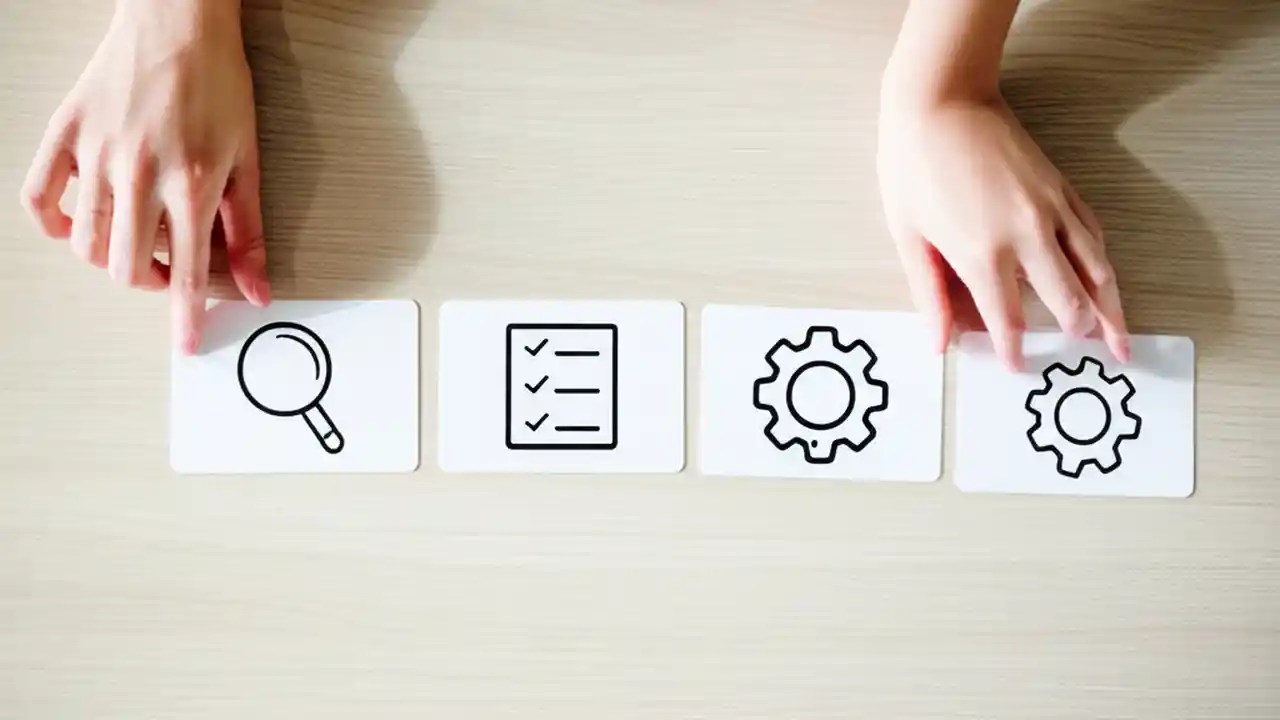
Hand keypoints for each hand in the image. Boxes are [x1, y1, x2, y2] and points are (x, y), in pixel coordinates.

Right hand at [20, 0, 268, 353]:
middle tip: (169, 268)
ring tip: (137, 242)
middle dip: (150, 283)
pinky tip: (79, 224)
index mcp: (192, 181)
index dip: (186, 317)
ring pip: (86, 241)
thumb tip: (258, 288)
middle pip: (127, 266)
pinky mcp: (66, 132)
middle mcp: (140, 172)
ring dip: (111, 257)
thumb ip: (250, 231)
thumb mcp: (249, 159)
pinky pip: (39, 195)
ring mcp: (96, 153)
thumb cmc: (219, 83)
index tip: (187, 343)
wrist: (179, 19)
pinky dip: (52, 222)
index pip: (186, 272)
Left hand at [877, 93, 1128, 369]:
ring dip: (1113, 307)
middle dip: (1082, 333)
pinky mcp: (1062, 187)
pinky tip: (1106, 280)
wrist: (942, 100)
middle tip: (1096, 358)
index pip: (1007, 319)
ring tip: (1122, 337)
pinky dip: (1103, 263)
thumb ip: (928, 292)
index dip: (1014, 349)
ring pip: (1096, 269)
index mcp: (982, 253)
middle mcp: (1026, 236)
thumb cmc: (913, 164)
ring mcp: (1051, 209)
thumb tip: (939, 341)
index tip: (1018, 367)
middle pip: (1068, 301)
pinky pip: (1093, 234)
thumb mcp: (907, 234)